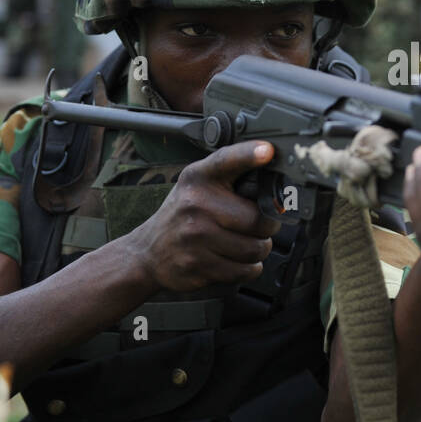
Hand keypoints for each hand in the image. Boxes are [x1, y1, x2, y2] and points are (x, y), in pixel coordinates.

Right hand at [125, 141, 281, 293]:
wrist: (148, 250)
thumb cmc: (184, 214)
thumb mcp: (198, 185)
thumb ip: (231, 176)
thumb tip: (272, 169)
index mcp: (199, 178)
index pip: (227, 160)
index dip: (249, 154)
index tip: (268, 150)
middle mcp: (196, 204)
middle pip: (259, 220)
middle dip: (266, 227)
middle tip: (256, 226)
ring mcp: (195, 236)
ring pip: (256, 249)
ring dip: (258, 250)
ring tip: (243, 243)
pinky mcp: (197, 265)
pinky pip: (245, 271)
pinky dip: (248, 269)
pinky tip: (233, 259)